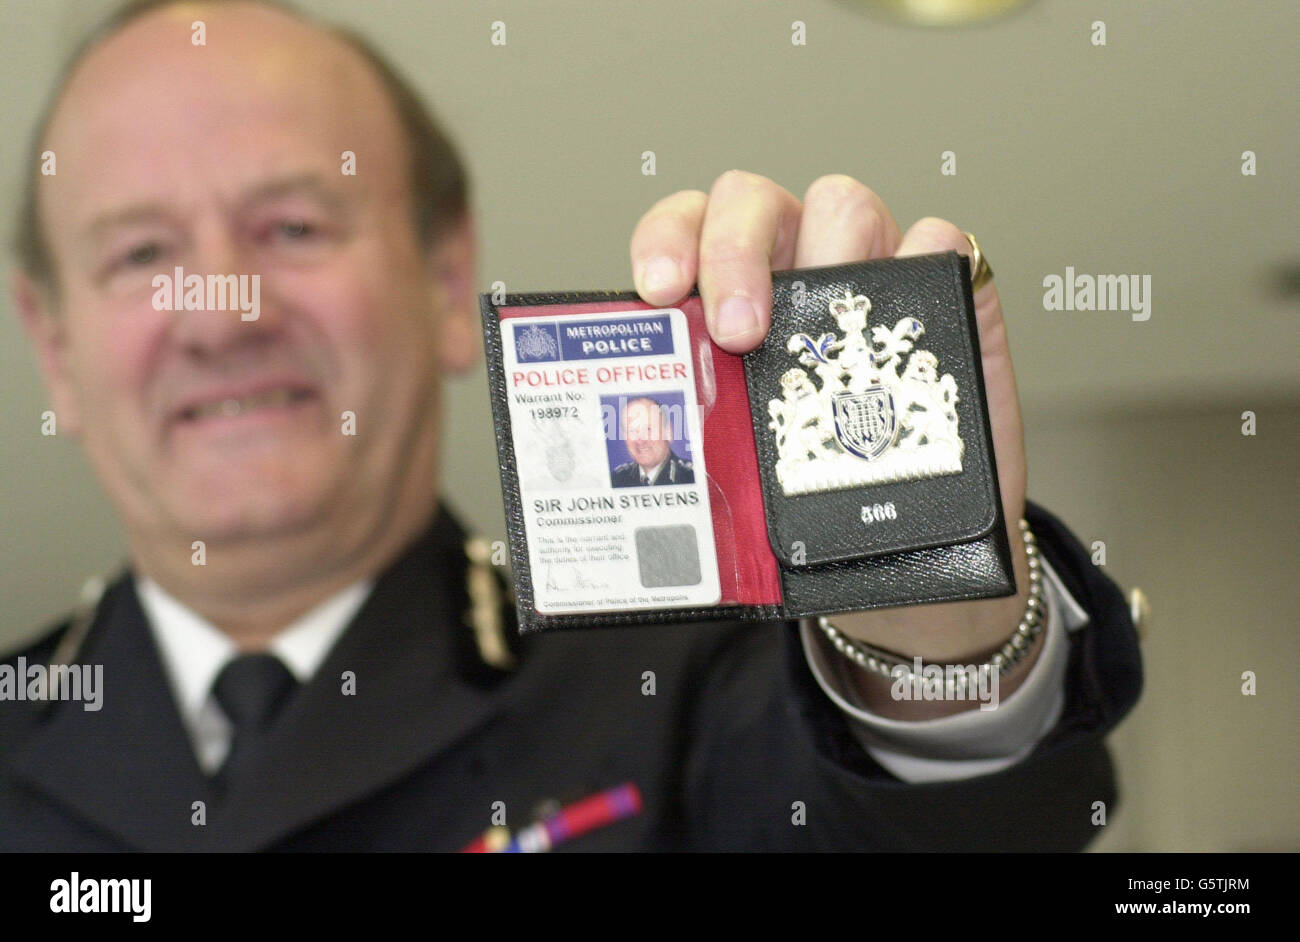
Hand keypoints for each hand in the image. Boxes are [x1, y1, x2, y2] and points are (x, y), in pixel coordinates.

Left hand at [630, 172, 1035, 715]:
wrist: (904, 563)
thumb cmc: (810, 509)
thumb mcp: (738, 472)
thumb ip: (701, 435)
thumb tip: (645, 439)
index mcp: (726, 302)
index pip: (685, 227)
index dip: (667, 240)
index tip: (661, 291)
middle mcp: (791, 274)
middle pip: (751, 200)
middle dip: (734, 251)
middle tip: (737, 330)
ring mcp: (868, 278)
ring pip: (844, 205)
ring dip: (828, 256)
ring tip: (821, 342)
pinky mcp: (947, 298)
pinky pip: (939, 242)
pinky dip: (924, 262)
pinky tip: (902, 328)